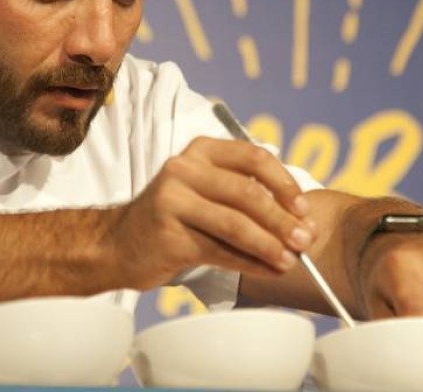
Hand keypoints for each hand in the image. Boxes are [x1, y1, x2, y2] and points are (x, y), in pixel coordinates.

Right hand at [106, 137, 315, 289]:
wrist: (117, 244)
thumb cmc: (173, 218)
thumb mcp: (206, 192)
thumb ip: (246, 196)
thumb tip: (300, 221)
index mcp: (200, 150)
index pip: (253, 158)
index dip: (284, 183)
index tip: (304, 208)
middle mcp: (184, 169)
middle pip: (247, 193)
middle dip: (282, 220)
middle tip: (305, 240)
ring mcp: (172, 200)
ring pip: (235, 224)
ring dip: (269, 246)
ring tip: (290, 261)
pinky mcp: (169, 234)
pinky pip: (220, 251)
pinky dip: (249, 263)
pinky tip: (267, 271)